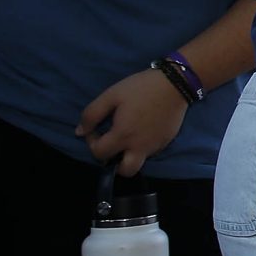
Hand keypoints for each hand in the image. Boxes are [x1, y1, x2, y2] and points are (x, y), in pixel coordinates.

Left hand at [76, 68, 190, 174]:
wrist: (175, 83)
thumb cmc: (140, 88)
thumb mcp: (111, 95)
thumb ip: (92, 115)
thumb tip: (80, 132)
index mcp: (123, 135)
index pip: (99, 153)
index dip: (92, 143)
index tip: (97, 129)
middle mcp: (139, 147)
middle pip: (124, 171)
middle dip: (114, 163)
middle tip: (113, 144)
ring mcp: (154, 146)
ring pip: (138, 163)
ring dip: (129, 156)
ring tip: (128, 137)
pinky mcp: (165, 142)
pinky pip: (150, 152)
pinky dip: (142, 146)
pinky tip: (143, 129)